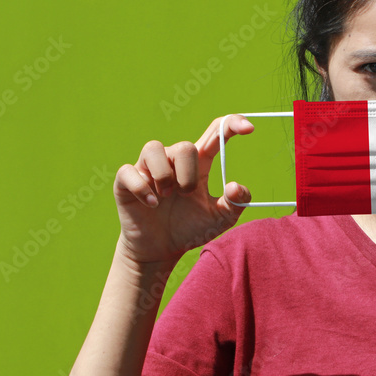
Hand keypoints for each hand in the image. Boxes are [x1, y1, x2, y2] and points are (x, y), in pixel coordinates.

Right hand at [112, 115, 253, 266]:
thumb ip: (235, 203)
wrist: (161, 250)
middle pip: (185, 146)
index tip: (249, 128)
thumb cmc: (191, 228)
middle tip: (187, 195)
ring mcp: (148, 169)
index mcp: (199, 164)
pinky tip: (151, 204)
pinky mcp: (126, 182)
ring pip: (154, 149)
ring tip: (167, 196)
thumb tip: (235, 187)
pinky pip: (129, 171)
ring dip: (164, 175)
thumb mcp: (220, 219)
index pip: (215, 132)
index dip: (231, 124)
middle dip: (189, 174)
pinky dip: (142, 187)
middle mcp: (173, 161)